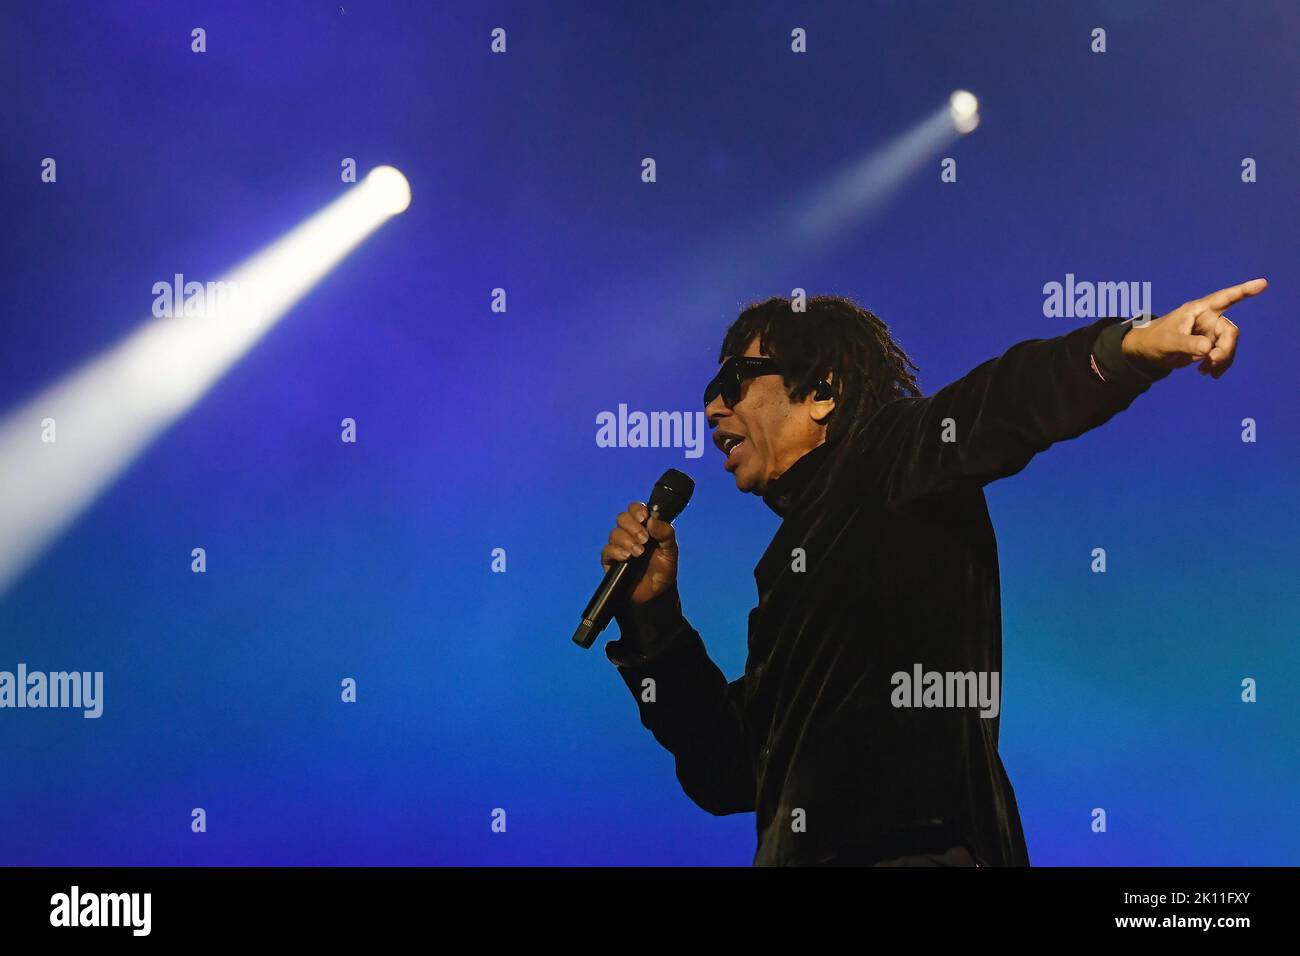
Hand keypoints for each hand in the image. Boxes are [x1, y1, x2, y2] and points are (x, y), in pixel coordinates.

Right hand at [600, 501, 678, 604]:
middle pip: (622, 518)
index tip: (644, 518)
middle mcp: (629, 533)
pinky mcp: (610, 561)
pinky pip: (607, 550)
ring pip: (614, 533)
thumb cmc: (663, 570)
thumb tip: (652, 520)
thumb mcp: (670, 551)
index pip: (635, 509)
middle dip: (633, 527)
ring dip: (627, 540)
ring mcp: (619, 546)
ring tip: (638, 553)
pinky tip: (626, 558)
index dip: (637, 510)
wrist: (656, 594)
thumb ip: (666, 534)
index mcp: (644, 527)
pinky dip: (616, 551)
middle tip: (644, 540)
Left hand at [1123, 277, 1266, 377]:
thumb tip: (1208, 348)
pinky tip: (1209, 374)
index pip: (1224, 298)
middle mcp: (1207, 319)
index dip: (1244, 291)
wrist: (1147, 353)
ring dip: (1221, 360)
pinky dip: (1219, 365)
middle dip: (1224, 350)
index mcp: (1197, 310)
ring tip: (1205, 372)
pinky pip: (1223, 355)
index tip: (1263, 283)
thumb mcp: (1168, 342)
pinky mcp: (1209, 345)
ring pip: (1228, 345)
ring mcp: (1210, 332)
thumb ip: (1187, 343)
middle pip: (1229, 332)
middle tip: (1210, 364)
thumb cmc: (1153, 340)